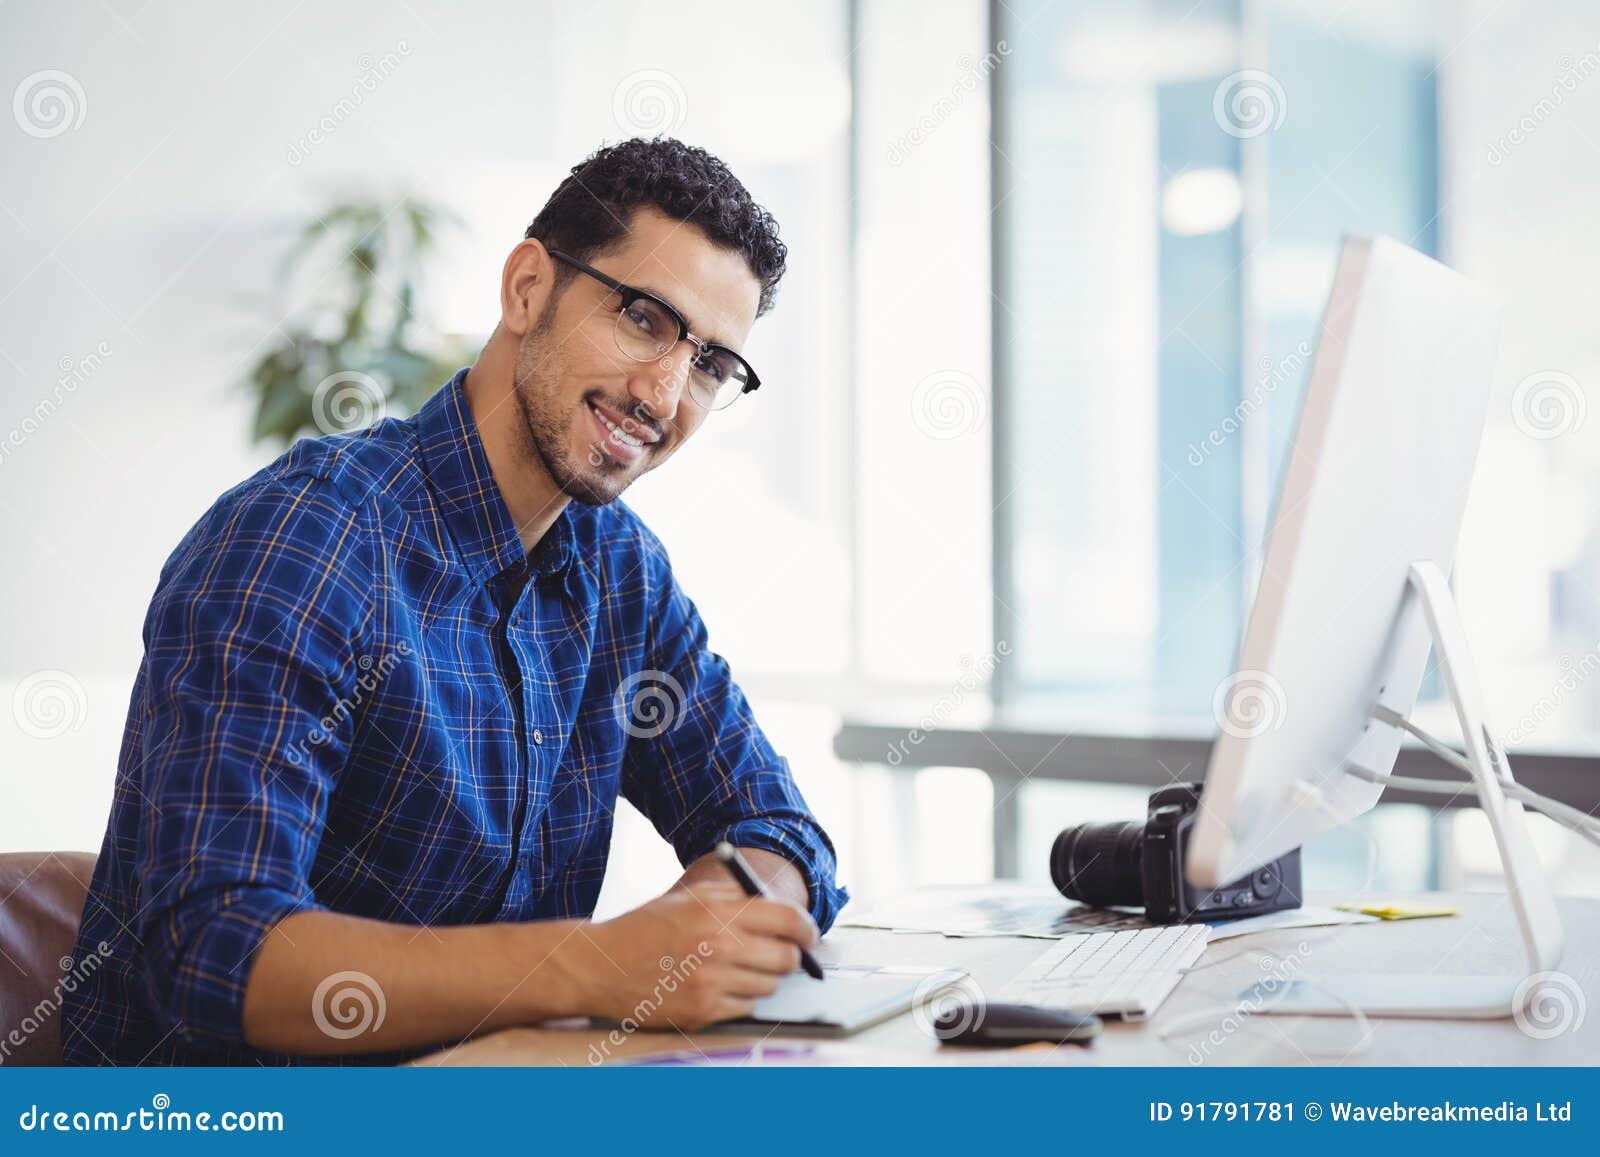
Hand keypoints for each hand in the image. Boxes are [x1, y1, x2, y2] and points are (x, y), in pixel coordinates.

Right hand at [578, 881, 818, 1030]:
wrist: (603, 965)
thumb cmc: (647, 927)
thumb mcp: (689, 897)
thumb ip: (735, 897)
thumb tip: (782, 912)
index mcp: (718, 911)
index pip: (789, 921)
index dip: (807, 929)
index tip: (810, 935)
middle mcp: (719, 947)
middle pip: (787, 959)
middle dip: (789, 956)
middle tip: (781, 954)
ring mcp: (711, 983)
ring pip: (768, 986)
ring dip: (762, 978)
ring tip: (736, 968)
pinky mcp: (703, 1012)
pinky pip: (746, 1008)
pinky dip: (740, 998)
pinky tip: (718, 986)